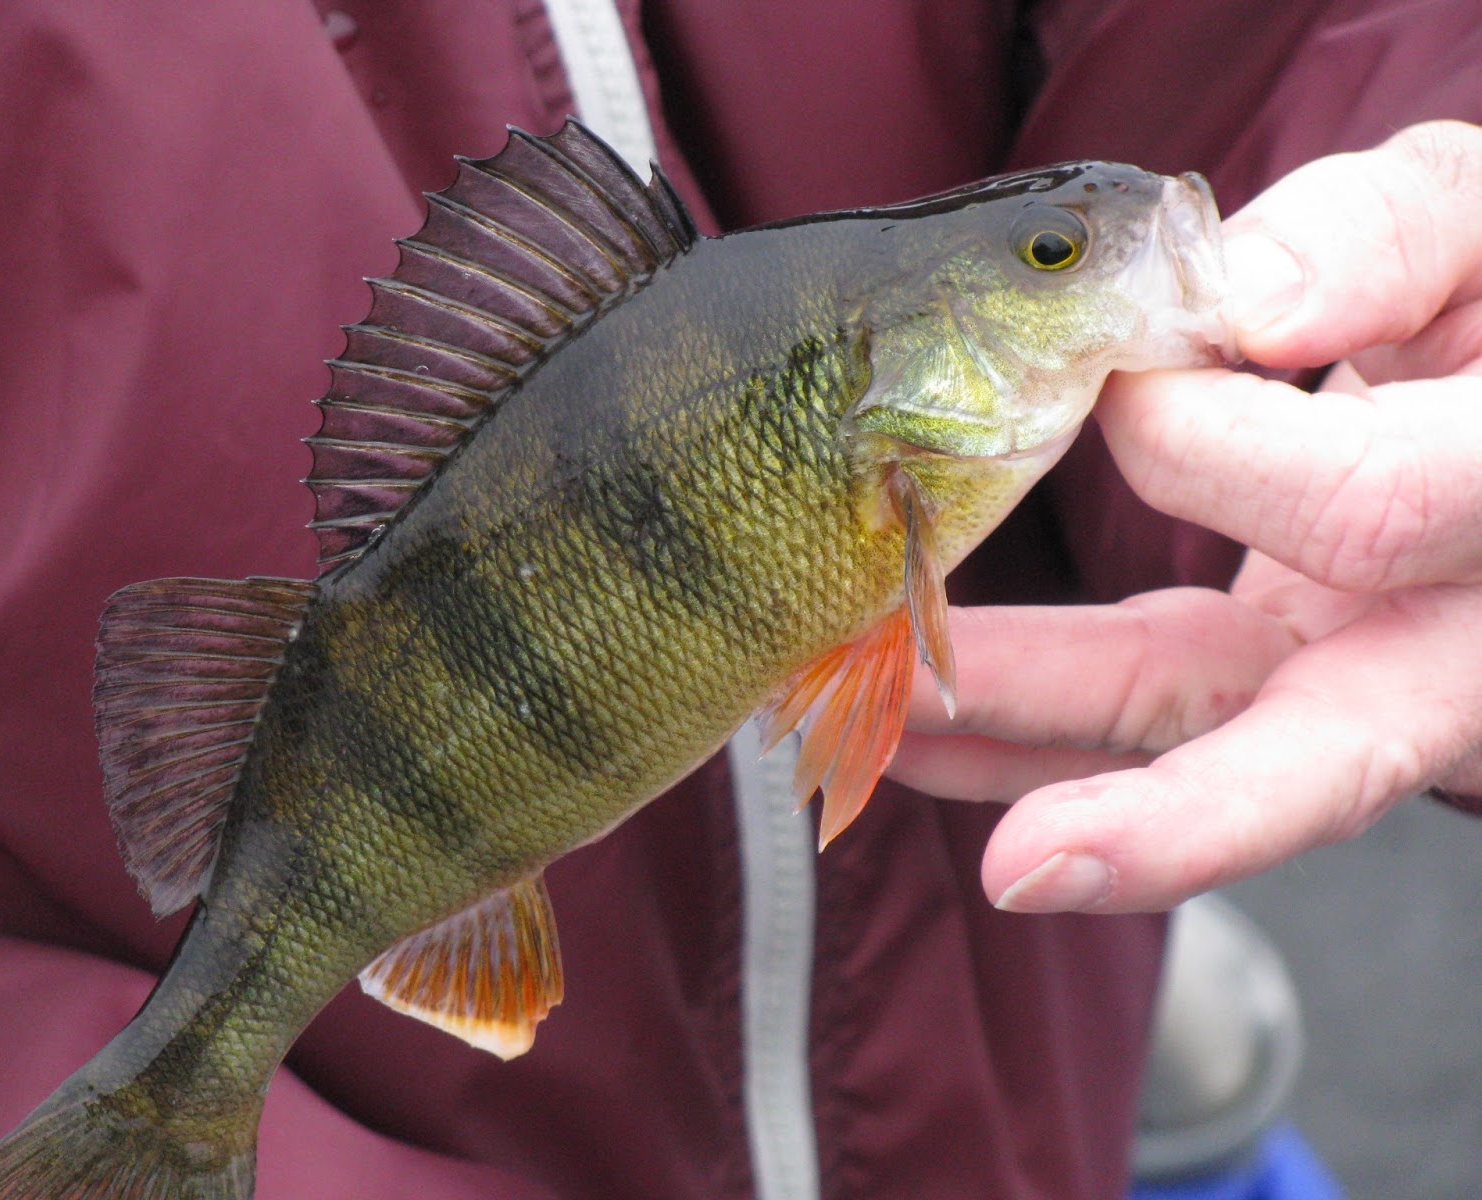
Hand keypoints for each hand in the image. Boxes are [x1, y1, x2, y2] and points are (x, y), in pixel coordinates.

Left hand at [886, 121, 1481, 913]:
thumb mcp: (1475, 219)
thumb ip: (1382, 238)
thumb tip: (1246, 303)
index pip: (1370, 514)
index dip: (1223, 449)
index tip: (1125, 378)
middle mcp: (1461, 633)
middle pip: (1327, 757)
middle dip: (1170, 819)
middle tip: (1020, 866)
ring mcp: (1363, 667)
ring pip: (1198, 739)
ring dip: (1029, 742)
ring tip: (883, 729)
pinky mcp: (1275, 664)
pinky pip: (1154, 712)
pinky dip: (1037, 722)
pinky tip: (922, 720)